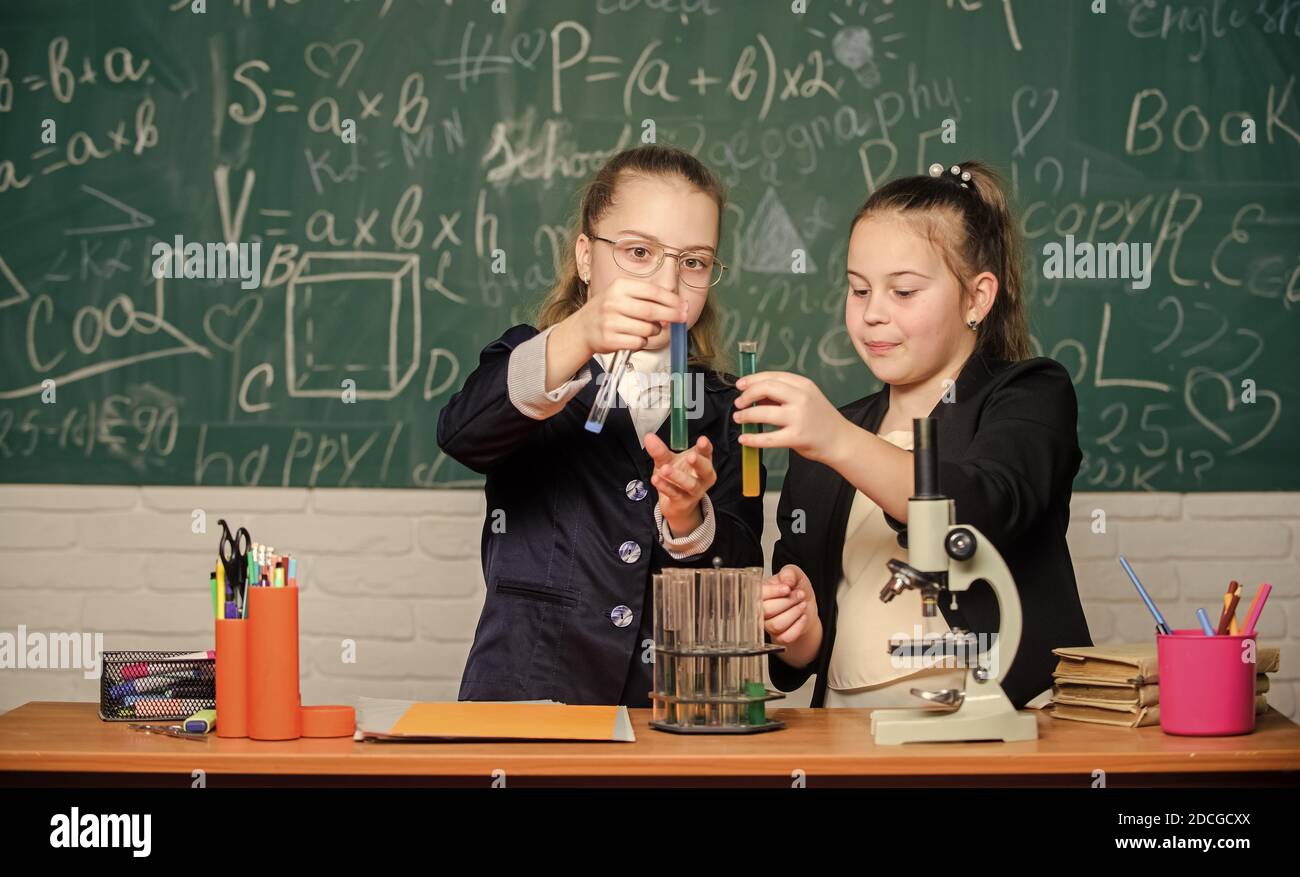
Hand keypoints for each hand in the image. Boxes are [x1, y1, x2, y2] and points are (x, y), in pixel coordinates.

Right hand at [577, 275, 687, 355]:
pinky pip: (638, 342)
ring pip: (647, 329)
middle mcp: (613, 302)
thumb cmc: (608, 310)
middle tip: (683, 318)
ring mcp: (610, 321)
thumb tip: (674, 309)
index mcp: (620, 286)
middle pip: (652, 310)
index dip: (672, 300)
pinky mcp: (610, 339)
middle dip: (672, 315)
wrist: (583, 328)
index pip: (653, 291)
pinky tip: (636, 337)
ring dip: (655, 331)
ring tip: (650, 328)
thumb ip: (646, 299)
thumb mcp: (623, 294)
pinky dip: (643, 341)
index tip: (684, 306)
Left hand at [644, 434, 715, 534]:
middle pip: (705, 470)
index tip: (702, 440)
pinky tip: (656, 479)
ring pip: (690, 484)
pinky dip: (665, 486)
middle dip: (699, 463)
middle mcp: (703, 477)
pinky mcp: (683, 502)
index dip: (705, 447)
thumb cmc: (675, 477)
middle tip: (690, 456)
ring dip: (677, 476)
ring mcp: (695, 491)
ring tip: (664, 469)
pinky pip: (675, 494)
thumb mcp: (667, 462)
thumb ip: (660, 450)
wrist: (675, 504)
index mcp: (702, 462)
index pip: (706, 452)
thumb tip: (649, 437)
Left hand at [732, 371, 850, 463]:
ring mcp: (799, 417)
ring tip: (738, 418)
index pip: (772, 376)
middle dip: (747, 395)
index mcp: (803, 385)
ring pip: (763, 413)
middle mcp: (801, 398)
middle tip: (738, 403)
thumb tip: (753, 395)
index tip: (740, 385)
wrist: (840, 440)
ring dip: (746, 415)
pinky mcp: (797, 437)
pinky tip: (744, 439)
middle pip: (766, 388)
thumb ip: (782, 395)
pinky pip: (768, 438)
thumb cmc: (820, 419)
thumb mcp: (806, 399)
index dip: (752, 380)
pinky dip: (752, 438)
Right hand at [763, 564, 820, 650]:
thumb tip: (786, 579)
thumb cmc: (796, 590)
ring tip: (801, 605)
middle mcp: (760, 610)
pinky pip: (785, 637)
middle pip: (767, 610)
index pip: (758, 594)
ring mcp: (767, 625)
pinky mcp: (778, 637)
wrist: (806, 606)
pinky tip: (802, 617)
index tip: (787, 588)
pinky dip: (798, 626)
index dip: (774, 591)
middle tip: (799, 595)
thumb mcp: (795, 575)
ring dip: (794, 613)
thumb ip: (790, 572)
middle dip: (788, 601)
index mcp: (760, 592)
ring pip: (776, 625)